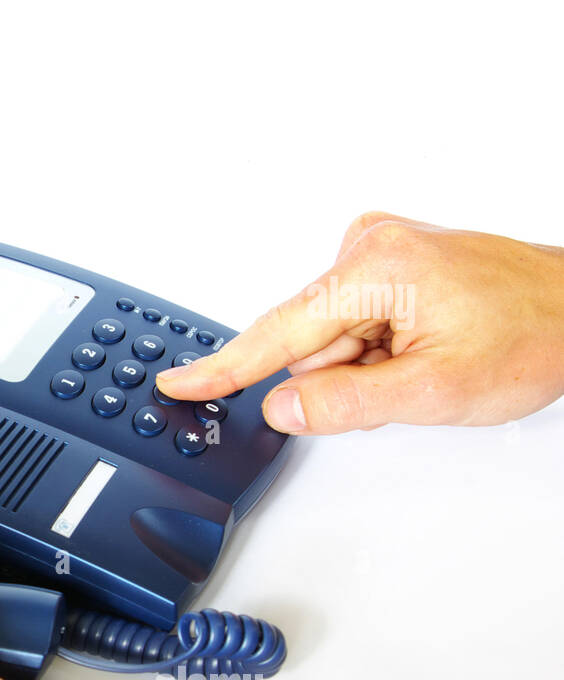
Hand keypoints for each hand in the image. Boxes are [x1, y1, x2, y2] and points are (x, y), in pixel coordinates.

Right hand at [156, 213, 563, 433]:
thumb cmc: (535, 333)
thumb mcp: (436, 389)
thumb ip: (347, 403)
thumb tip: (281, 406)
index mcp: (375, 267)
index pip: (278, 331)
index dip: (226, 368)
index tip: (180, 382)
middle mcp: (369, 244)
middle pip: (309, 340)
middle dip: (341, 376)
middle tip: (402, 383)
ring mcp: (378, 248)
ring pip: (330, 336)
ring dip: (362, 364)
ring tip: (423, 362)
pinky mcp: (388, 259)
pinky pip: (350, 321)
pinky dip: (373, 346)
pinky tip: (418, 346)